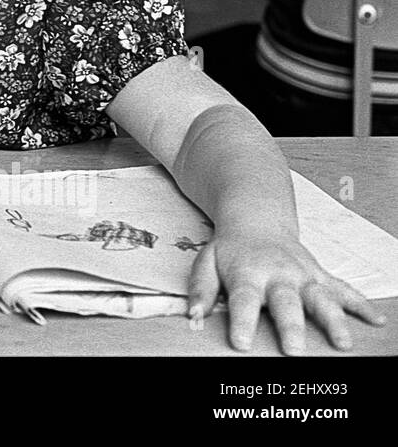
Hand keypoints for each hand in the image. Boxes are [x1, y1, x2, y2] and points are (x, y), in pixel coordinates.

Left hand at [189, 226, 385, 354]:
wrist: (256, 221)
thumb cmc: (231, 250)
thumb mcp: (206, 261)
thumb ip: (200, 288)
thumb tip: (194, 315)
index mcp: (247, 273)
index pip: (243, 300)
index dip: (241, 321)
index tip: (242, 343)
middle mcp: (278, 275)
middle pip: (285, 302)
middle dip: (290, 325)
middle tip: (293, 349)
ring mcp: (303, 275)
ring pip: (321, 297)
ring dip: (333, 319)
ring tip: (342, 342)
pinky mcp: (320, 275)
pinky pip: (343, 289)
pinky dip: (361, 304)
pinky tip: (376, 321)